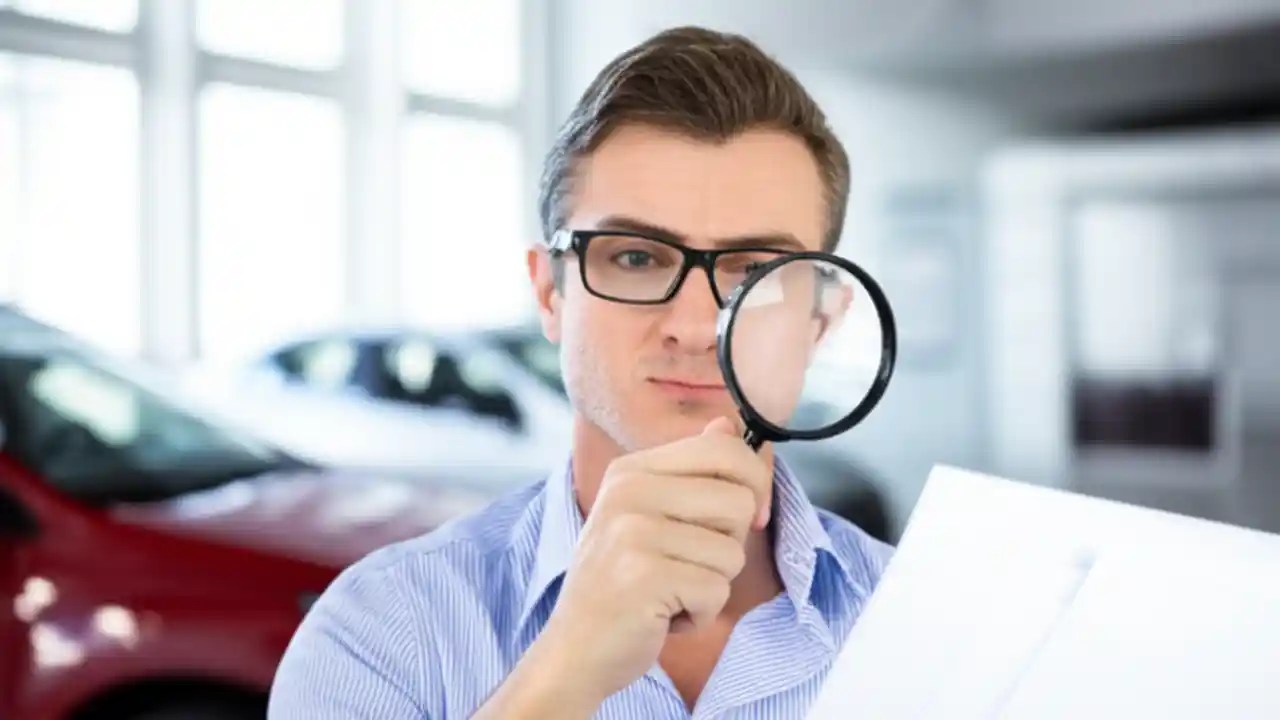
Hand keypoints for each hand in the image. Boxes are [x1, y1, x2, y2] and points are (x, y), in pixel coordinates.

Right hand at [535, 416, 772, 707]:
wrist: (575, 651)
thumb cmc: (620, 586)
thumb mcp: (649, 517)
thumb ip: (691, 471)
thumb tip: (727, 424)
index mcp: (631, 470)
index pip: (723, 447)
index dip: (753, 483)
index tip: (745, 519)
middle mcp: (629, 492)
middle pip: (739, 500)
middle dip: (730, 543)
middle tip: (688, 564)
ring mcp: (633, 532)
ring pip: (732, 551)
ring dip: (712, 585)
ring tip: (670, 592)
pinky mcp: (644, 576)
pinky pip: (716, 590)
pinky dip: (700, 614)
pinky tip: (664, 616)